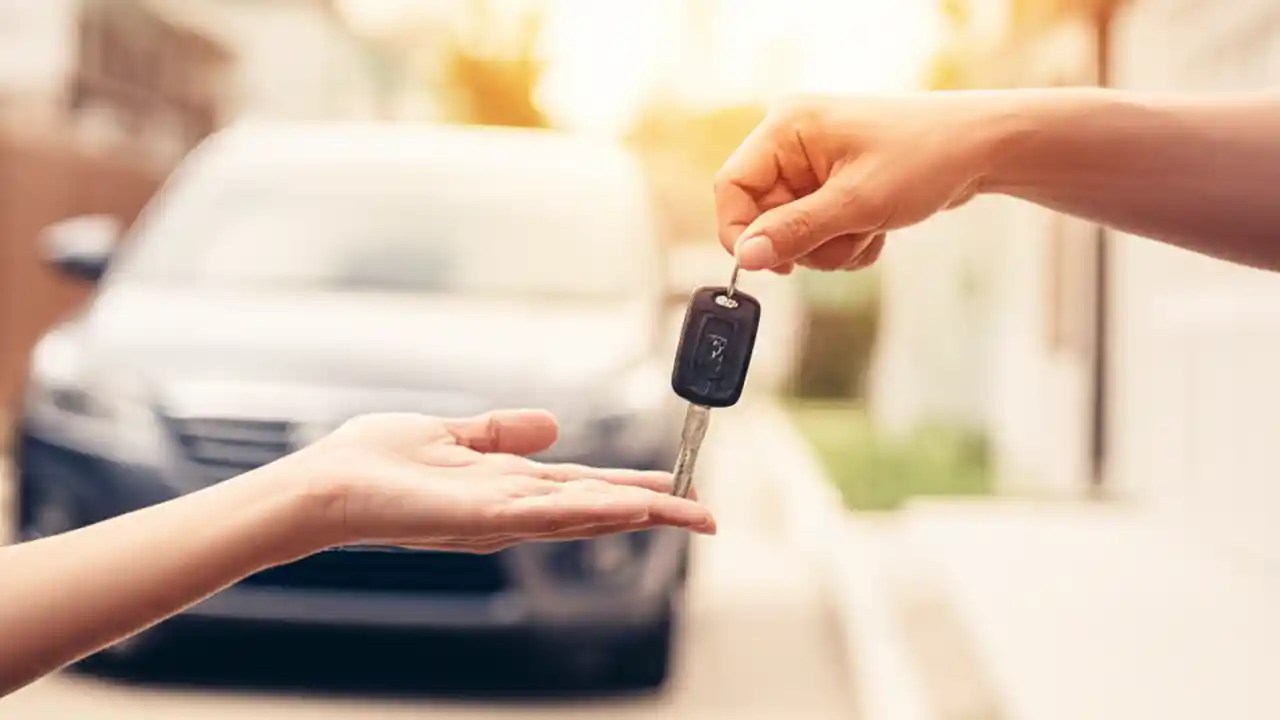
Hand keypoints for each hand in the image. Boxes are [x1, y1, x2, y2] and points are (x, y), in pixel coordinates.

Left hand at [277, 410, 714, 553]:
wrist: (323, 484)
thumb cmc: (373, 461)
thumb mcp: (450, 431)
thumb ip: (501, 431)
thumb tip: (553, 423)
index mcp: (507, 485)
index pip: (582, 487)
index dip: (631, 489)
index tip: (675, 488)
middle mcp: (510, 507)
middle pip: (595, 508)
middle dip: (652, 513)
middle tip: (707, 516)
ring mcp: (495, 516)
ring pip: (579, 515)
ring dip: (633, 514)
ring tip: (683, 513)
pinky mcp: (475, 517)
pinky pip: (540, 514)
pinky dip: (584, 512)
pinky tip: (621, 508)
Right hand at [715, 93, 1007, 272]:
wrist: (982, 149)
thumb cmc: (925, 158)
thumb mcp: (856, 203)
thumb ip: (795, 232)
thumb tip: (747, 258)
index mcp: (787, 128)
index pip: (732, 186)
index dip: (741, 232)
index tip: (770, 265)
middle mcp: (793, 142)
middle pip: (764, 215)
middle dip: (805, 242)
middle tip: (845, 240)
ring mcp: (814, 165)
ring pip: (793, 231)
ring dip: (831, 246)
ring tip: (871, 229)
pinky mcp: (834, 185)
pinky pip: (819, 231)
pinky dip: (846, 241)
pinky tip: (878, 229)